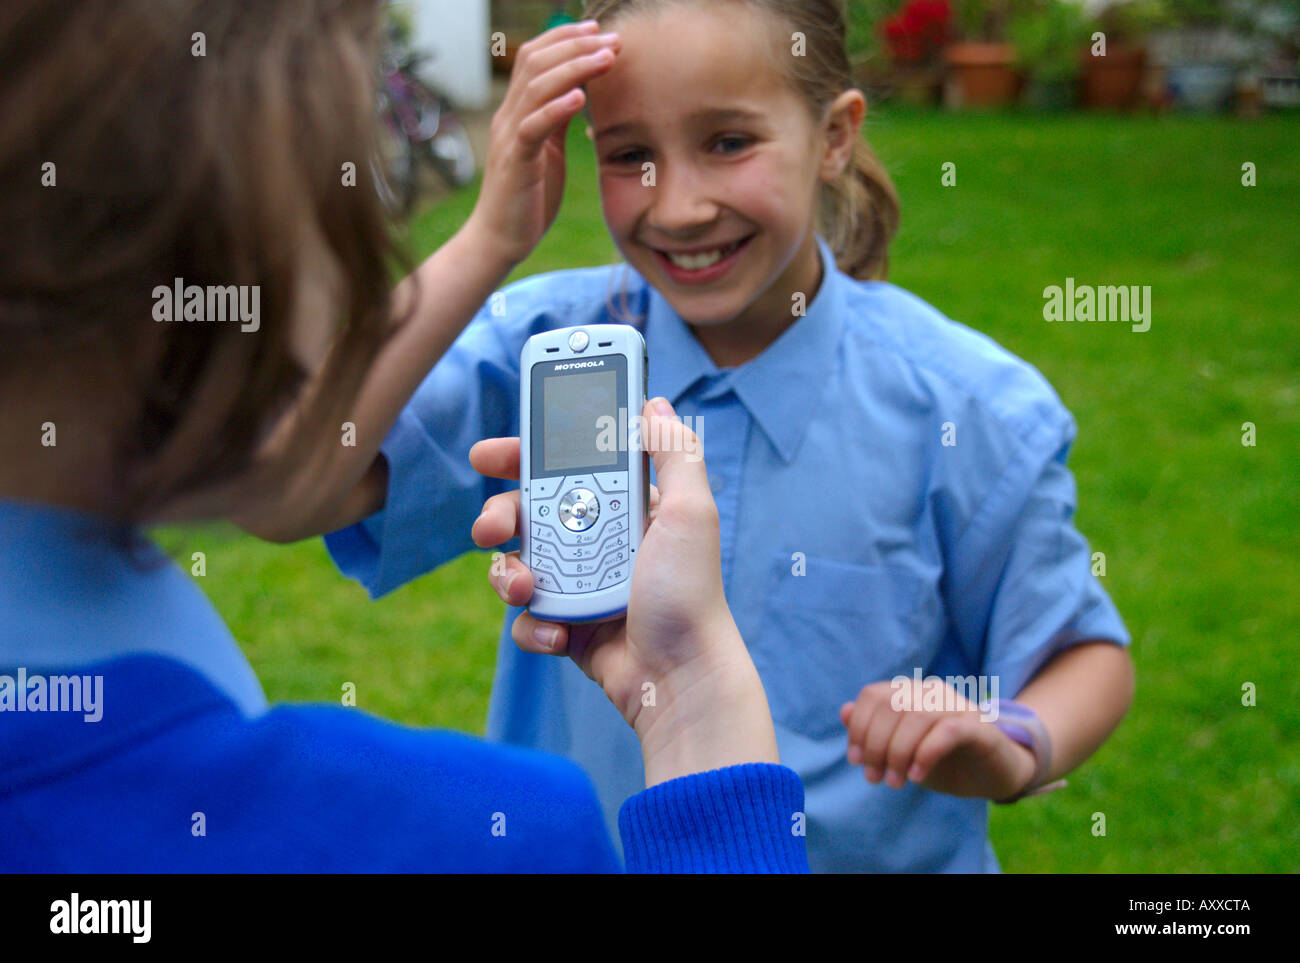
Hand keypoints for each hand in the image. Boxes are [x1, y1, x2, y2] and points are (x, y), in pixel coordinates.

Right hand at [465, 20, 619, 269]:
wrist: (499, 239)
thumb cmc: (528, 198)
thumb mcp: (547, 152)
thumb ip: (557, 121)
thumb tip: (580, 92)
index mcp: (517, 111)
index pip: (534, 58)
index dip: (565, 38)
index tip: (599, 31)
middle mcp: (509, 117)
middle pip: (537, 62)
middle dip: (577, 45)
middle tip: (612, 40)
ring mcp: (510, 138)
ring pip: (537, 88)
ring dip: (575, 69)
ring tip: (607, 59)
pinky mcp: (516, 163)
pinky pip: (533, 128)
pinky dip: (557, 109)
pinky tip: (581, 98)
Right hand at [470, 398, 779, 785]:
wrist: (680, 677)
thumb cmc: (689, 594)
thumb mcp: (692, 512)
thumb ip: (673, 453)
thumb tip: (653, 404)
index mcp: (622, 507)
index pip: (566, 466)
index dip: (526, 455)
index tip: (492, 453)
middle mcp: (596, 540)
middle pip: (526, 512)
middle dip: (499, 514)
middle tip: (490, 526)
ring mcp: (578, 585)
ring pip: (516, 564)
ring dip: (510, 573)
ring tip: (528, 587)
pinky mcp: (566, 627)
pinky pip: (526, 618)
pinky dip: (534, 625)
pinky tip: (559, 634)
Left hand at [840, 678, 1036, 799]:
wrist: (995, 775)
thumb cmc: (945, 761)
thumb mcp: (902, 750)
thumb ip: (874, 731)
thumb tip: (844, 711)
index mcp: (912, 693)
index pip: (874, 695)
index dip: (859, 726)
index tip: (855, 760)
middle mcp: (933, 692)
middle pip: (892, 705)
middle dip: (875, 744)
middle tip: (875, 778)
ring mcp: (959, 706)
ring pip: (917, 716)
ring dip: (898, 752)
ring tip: (895, 782)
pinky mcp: (981, 726)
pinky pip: (948, 730)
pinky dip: (926, 753)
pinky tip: (917, 776)